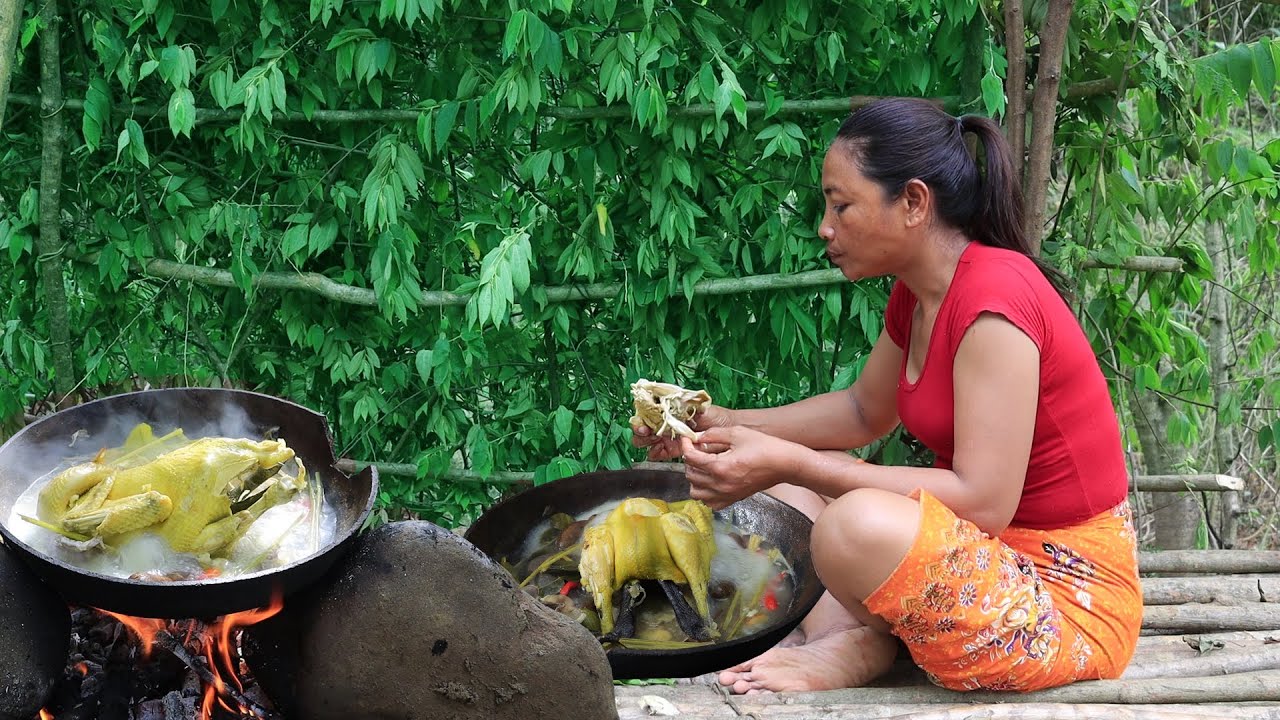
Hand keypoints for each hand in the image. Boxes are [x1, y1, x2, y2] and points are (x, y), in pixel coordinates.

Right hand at [630, 404, 734, 461]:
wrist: (727, 430)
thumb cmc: (714, 415)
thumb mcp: (699, 406)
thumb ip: (684, 404)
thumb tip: (671, 402)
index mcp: (667, 410)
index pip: (646, 411)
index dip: (641, 415)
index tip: (644, 420)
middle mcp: (664, 422)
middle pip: (642, 427)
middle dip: (641, 430)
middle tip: (647, 431)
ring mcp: (667, 437)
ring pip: (646, 441)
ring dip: (646, 441)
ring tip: (655, 440)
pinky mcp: (672, 450)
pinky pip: (657, 454)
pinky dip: (654, 453)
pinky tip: (659, 450)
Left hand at [679, 426, 796, 509]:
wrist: (784, 464)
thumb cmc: (764, 447)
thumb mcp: (737, 433)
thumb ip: (713, 434)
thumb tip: (697, 437)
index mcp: (720, 467)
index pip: (690, 458)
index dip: (685, 446)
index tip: (687, 439)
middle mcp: (721, 485)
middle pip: (690, 475)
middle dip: (690, 460)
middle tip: (698, 449)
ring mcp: (727, 495)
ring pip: (696, 493)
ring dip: (695, 479)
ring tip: (704, 466)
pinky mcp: (733, 499)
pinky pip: (710, 502)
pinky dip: (706, 493)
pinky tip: (712, 481)